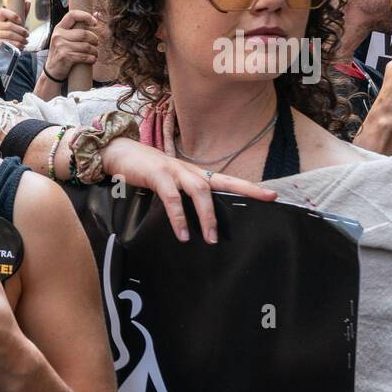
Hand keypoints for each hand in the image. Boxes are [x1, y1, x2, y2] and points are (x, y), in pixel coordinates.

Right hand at [0, 3, 30, 50]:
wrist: (1, 46)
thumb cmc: (9, 31)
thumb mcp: (15, 21)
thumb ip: (21, 12)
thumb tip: (27, 2)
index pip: (2, 12)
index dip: (12, 15)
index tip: (20, 21)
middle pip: (9, 25)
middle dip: (21, 30)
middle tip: (27, 34)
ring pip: (9, 34)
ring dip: (20, 38)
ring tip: (26, 41)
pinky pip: (7, 43)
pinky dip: (16, 45)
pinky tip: (21, 46)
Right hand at [44, 9, 99, 79]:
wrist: (52, 70)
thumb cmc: (62, 52)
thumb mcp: (64, 38)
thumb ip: (77, 28)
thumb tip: (97, 13)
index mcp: (59, 28)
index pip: (72, 15)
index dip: (86, 16)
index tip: (94, 23)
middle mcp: (58, 35)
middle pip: (84, 34)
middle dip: (94, 39)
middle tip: (96, 43)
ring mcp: (61, 46)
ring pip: (86, 46)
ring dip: (94, 51)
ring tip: (95, 53)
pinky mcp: (65, 57)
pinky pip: (84, 56)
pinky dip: (91, 58)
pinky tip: (92, 59)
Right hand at [99, 136, 278, 242]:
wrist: (119, 153)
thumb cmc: (145, 171)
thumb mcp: (169, 183)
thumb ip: (183, 196)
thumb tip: (197, 219)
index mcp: (194, 174)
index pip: (227, 180)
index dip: (250, 188)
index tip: (272, 196)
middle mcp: (188, 170)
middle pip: (219, 183)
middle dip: (240, 195)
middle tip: (256, 214)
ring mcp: (174, 171)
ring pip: (199, 191)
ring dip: (207, 216)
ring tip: (210, 239)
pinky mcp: (157, 176)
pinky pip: (172, 198)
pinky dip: (178, 217)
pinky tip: (182, 234)